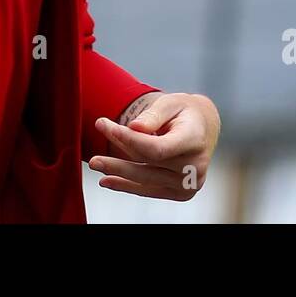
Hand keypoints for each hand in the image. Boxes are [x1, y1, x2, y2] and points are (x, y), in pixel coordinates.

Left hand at [89, 92, 220, 200]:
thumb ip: (153, 115)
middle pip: (148, 166)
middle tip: (92, 158)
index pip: (157, 148)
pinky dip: (128, 186)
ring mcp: (189, 183)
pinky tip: (108, 180)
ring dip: (118, 173)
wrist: (203, 128)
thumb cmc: (183, 112)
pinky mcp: (181, 193)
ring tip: (96, 165)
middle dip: (117, 160)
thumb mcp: (170, 103)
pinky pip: (149, 190)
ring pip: (145, 179)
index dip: (129, 140)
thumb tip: (134, 127)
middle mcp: (195, 166)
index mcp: (194, 140)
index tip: (105, 126)